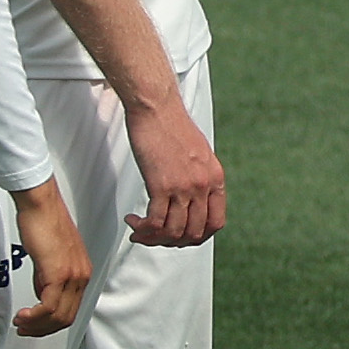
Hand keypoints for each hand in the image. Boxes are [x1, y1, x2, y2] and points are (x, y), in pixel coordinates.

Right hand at [10, 180, 91, 336]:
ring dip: (37, 325)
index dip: (51, 322)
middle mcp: (81, 275)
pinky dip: (35, 316)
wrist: (41, 204)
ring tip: (21, 323)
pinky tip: (23, 315)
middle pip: (66, 317)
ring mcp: (72, 275)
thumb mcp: (49, 257)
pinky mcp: (58, 273)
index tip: (34, 324)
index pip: (71, 309)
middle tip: (25, 328)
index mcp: (82, 272)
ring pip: (58, 315)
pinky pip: (49, 306)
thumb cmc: (43, 222)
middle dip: (43, 329)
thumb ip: (48, 277)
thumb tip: (41, 294)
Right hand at [123, 94, 224, 246]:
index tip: (179, 236)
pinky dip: (142, 228)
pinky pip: (155, 222)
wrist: (156, 107)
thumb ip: (199, 177)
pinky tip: (132, 221)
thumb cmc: (171, 125)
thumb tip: (192, 199)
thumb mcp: (198, 153)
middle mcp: (203, 185)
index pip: (215, 223)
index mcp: (215, 178)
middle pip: (194, 233)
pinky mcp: (161, 185)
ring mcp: (183, 187)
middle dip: (172, 242)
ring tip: (138, 231)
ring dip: (153, 238)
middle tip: (155, 237)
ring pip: (173, 232)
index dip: (197, 237)